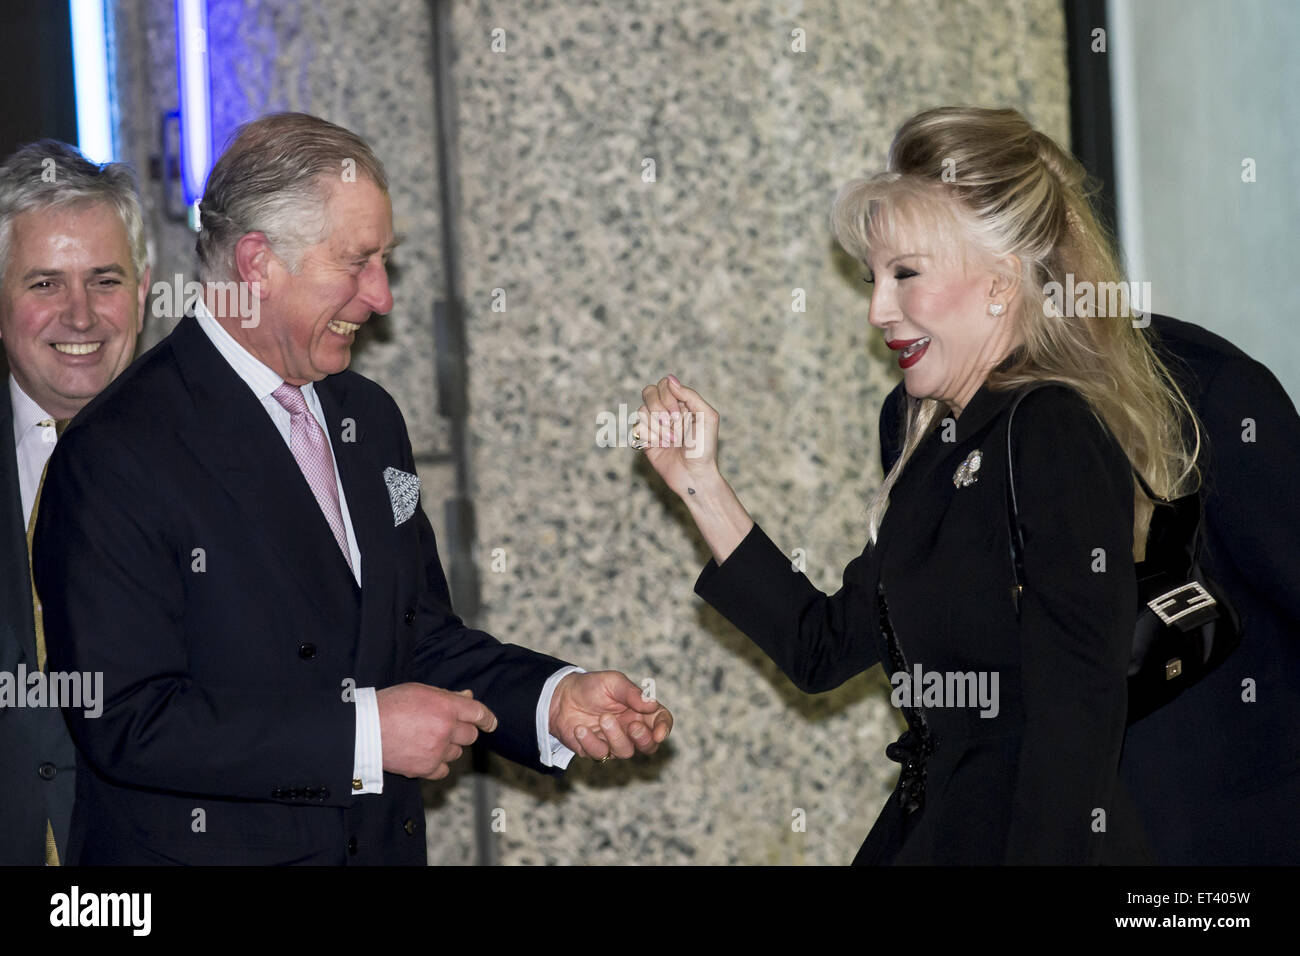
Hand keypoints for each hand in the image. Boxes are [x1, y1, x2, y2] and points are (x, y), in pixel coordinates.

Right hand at [377, 683, 497, 779]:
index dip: (487, 718)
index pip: (478, 712)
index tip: (491, 724)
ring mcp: (436, 750)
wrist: (363, 731)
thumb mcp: (419, 691)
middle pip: (470, 735)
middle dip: (461, 731)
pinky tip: (425, 755)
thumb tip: (467, 696)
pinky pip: (444, 769)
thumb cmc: (388, 705)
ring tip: (426, 739)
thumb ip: (446, 696)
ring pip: (457, 752)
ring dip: (448, 747)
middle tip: (445, 728)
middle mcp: (445, 729)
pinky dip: (438, 764)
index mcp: (445, 706)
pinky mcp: (426, 768)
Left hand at [548, 671, 672, 759]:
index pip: (661, 721)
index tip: (659, 733)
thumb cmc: (591, 687)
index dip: (664, 728)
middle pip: (649, 745)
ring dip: (615, 737)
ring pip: (626, 752)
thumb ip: (632, 693)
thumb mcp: (612, 682)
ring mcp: (614, 742)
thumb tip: (652, 704)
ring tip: (602, 719)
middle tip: (632, 726)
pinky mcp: (597, 751)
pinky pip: (600, 754)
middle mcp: (631, 728)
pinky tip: (580, 729)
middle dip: (643, 738)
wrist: (560, 698)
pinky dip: (590, 741)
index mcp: (640, 710)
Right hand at [637, 375, 720, 498]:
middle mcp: (667, 411)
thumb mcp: (707, 417)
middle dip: (660, 410)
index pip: (664, 384)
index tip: (680, 415)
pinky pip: (637, 427)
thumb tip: (669, 379)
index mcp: (683, 403)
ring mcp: (655, 424)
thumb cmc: (704, 448)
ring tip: (672, 441)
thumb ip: (690, 395)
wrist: (694, 476)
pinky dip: (650, 437)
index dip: (669, 397)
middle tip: (674, 426)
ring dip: (657, 428)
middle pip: (648, 392)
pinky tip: (661, 446)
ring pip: (641, 410)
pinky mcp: (645, 439)